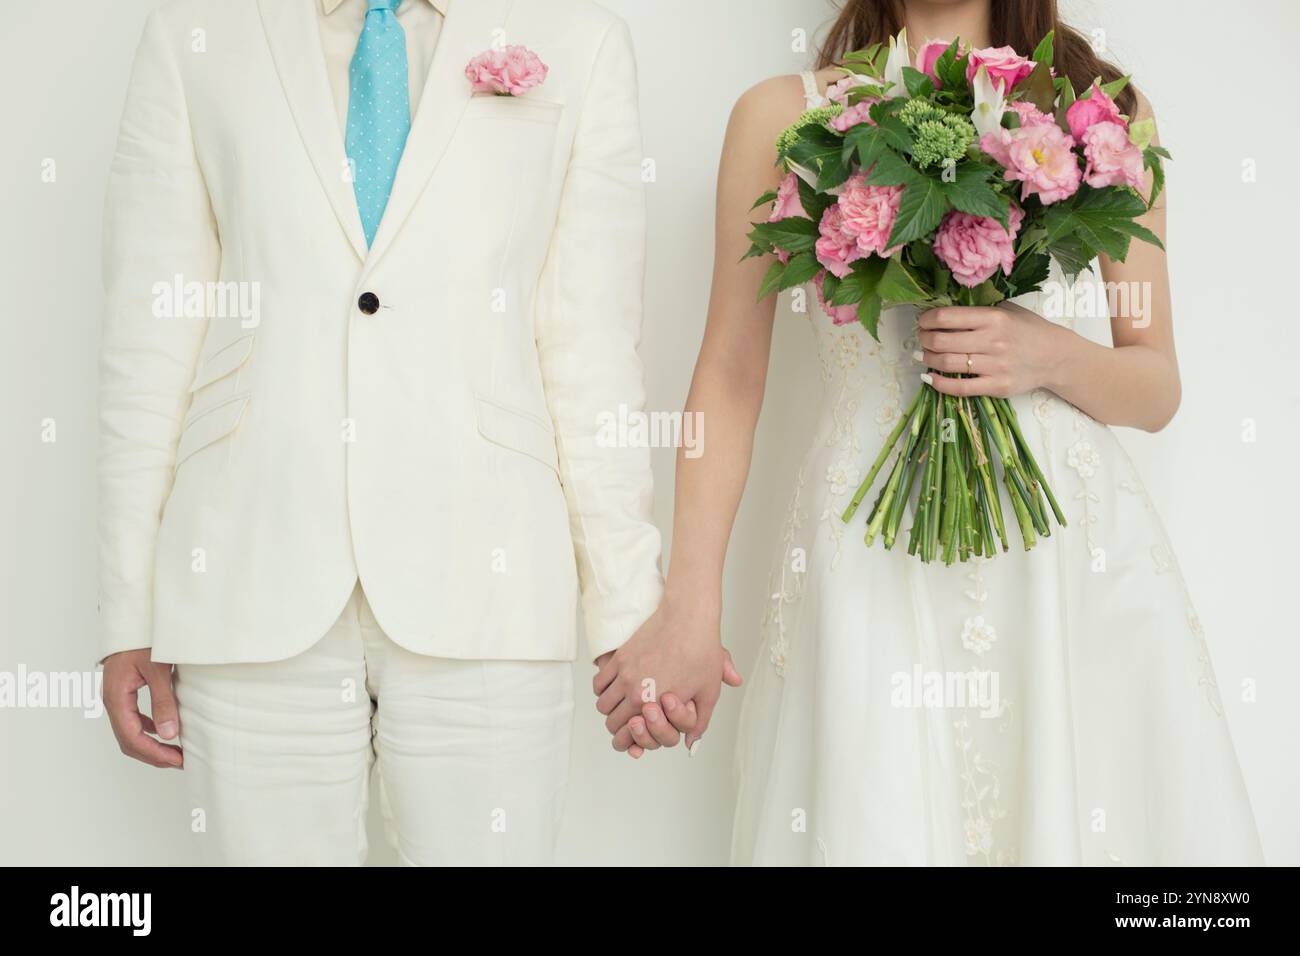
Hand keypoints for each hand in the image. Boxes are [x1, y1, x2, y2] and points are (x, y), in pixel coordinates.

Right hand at [103, 649, 182, 767]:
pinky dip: (150, 730)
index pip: (131, 737)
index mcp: (117, 697)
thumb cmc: (143, 639)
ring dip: (151, 745)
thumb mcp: (158, 670)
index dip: (154, 753)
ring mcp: (117, 698)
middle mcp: (113, 701)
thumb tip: (170, 734)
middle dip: (153, 754)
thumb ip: (164, 702)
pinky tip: (167, 732)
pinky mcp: (125, 693)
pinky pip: (134, 720)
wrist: (133, 619)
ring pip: (130, 732)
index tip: (177, 760)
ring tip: (176, 752)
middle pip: (128, 740)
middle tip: (180, 761)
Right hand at [593, 600, 741, 757]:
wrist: (688, 617)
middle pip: (611, 721)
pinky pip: (599, 682)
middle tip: (627, 723)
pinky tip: (614, 687)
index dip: (627, 741)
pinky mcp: (619, 657)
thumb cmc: (701, 652)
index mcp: (652, 704)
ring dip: (610, 708)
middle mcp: (633, 690)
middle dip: (618, 727)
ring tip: (622, 706)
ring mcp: (623, 673)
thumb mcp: (708, 692)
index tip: (630, 737)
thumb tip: (690, 742)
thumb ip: (699, 722)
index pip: (627, 735)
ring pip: (602, 703)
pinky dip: (603, 689)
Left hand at [916, 303, 1063, 398]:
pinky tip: (929, 377)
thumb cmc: (1027, 330)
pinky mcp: (997, 386)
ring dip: (928, 359)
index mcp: (993, 317)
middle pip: (941, 341)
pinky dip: (938, 383)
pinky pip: (960, 387)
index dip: (926, 320)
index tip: (922, 321)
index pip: (947, 317)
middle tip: (921, 338)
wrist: (1056, 356)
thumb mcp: (1006, 310)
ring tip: (923, 355)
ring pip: (947, 363)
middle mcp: (993, 341)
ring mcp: (995, 365)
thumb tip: (941, 310)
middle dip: (924, 339)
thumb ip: (978, 310)